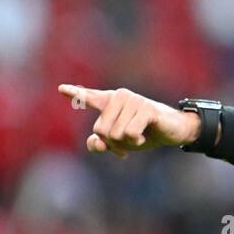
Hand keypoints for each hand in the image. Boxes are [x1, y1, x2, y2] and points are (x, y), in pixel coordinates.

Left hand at [57, 84, 194, 157]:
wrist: (173, 130)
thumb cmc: (144, 133)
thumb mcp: (120, 142)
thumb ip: (101, 144)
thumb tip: (95, 142)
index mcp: (110, 102)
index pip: (89, 97)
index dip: (75, 94)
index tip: (61, 89)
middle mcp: (119, 97)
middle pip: (101, 130)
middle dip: (114, 143)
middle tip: (128, 141)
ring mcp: (133, 100)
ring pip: (115, 134)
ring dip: (127, 143)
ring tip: (138, 137)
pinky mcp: (146, 108)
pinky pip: (130, 133)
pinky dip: (136, 141)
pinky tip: (144, 136)